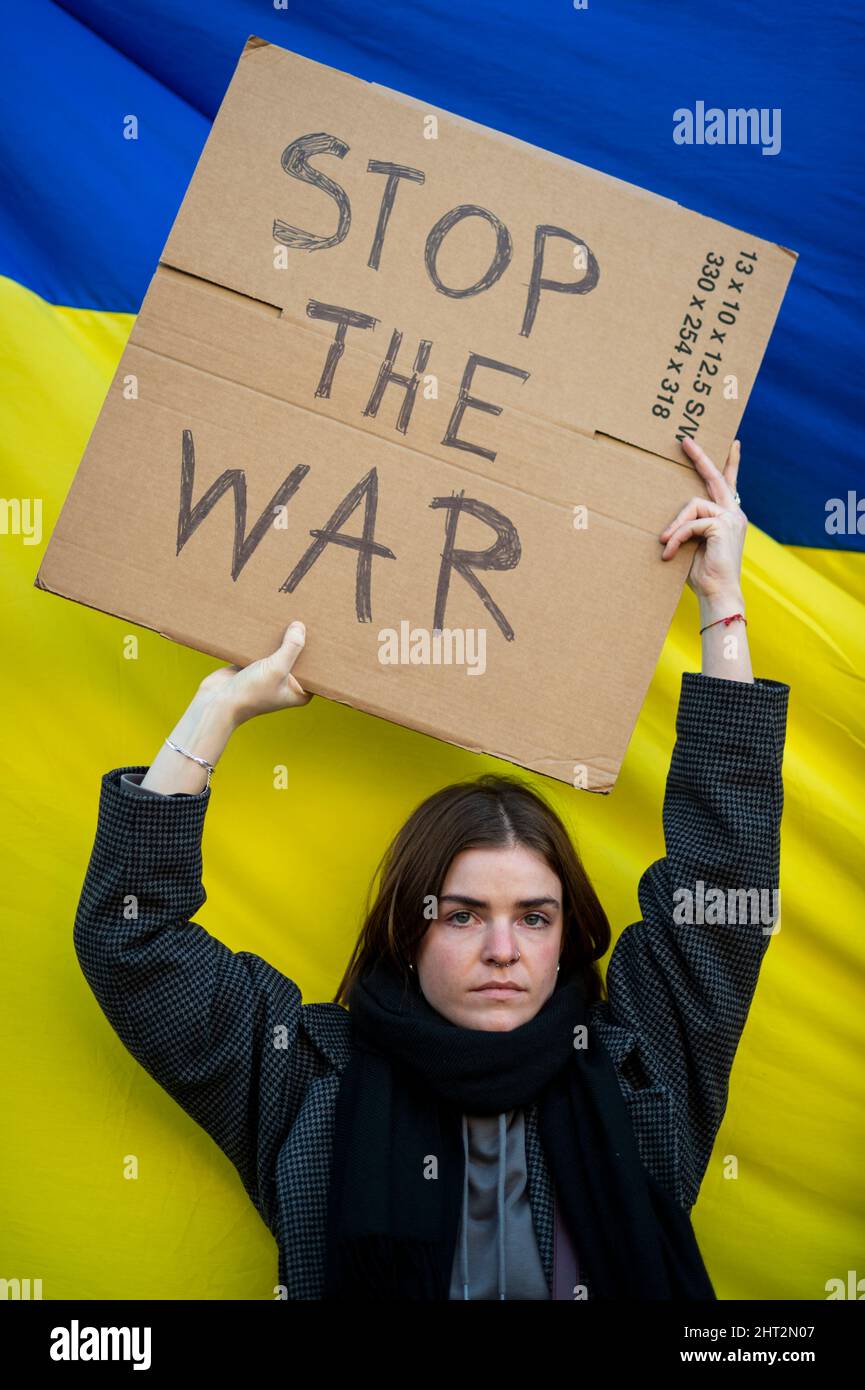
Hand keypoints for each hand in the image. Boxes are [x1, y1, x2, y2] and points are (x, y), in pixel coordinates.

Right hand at [197, 621, 313, 724]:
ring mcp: (270, 673)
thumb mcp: (276, 669)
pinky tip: (269, 620)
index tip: (327, 633)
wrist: (216, 701)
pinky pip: (264, 647)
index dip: (321, 653)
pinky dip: (265, 637)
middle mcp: (287, 683)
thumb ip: (291, 648)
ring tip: (291, 613)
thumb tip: (300, 626)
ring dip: (282, 636)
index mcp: (299, 691)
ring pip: (280, 650)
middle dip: (301, 640)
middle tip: (310, 617)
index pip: (316, 669)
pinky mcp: (254, 665)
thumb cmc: (250, 693)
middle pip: (299, 656)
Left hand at [659, 438, 746, 604]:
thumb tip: (669, 518)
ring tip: (666, 544)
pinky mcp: (723, 525)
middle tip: (685, 440)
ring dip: (676, 525)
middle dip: (699, 458)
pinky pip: (691, 523)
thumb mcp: (692, 543)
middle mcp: (733, 512)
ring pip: (693, 504)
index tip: (733, 443)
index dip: (731, 463)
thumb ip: (688, 526)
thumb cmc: (702, 573)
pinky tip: (669, 552)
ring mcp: (731, 517)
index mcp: (728, 516)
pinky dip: (678, 537)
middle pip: (715, 478)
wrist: (717, 593)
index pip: (729, 483)